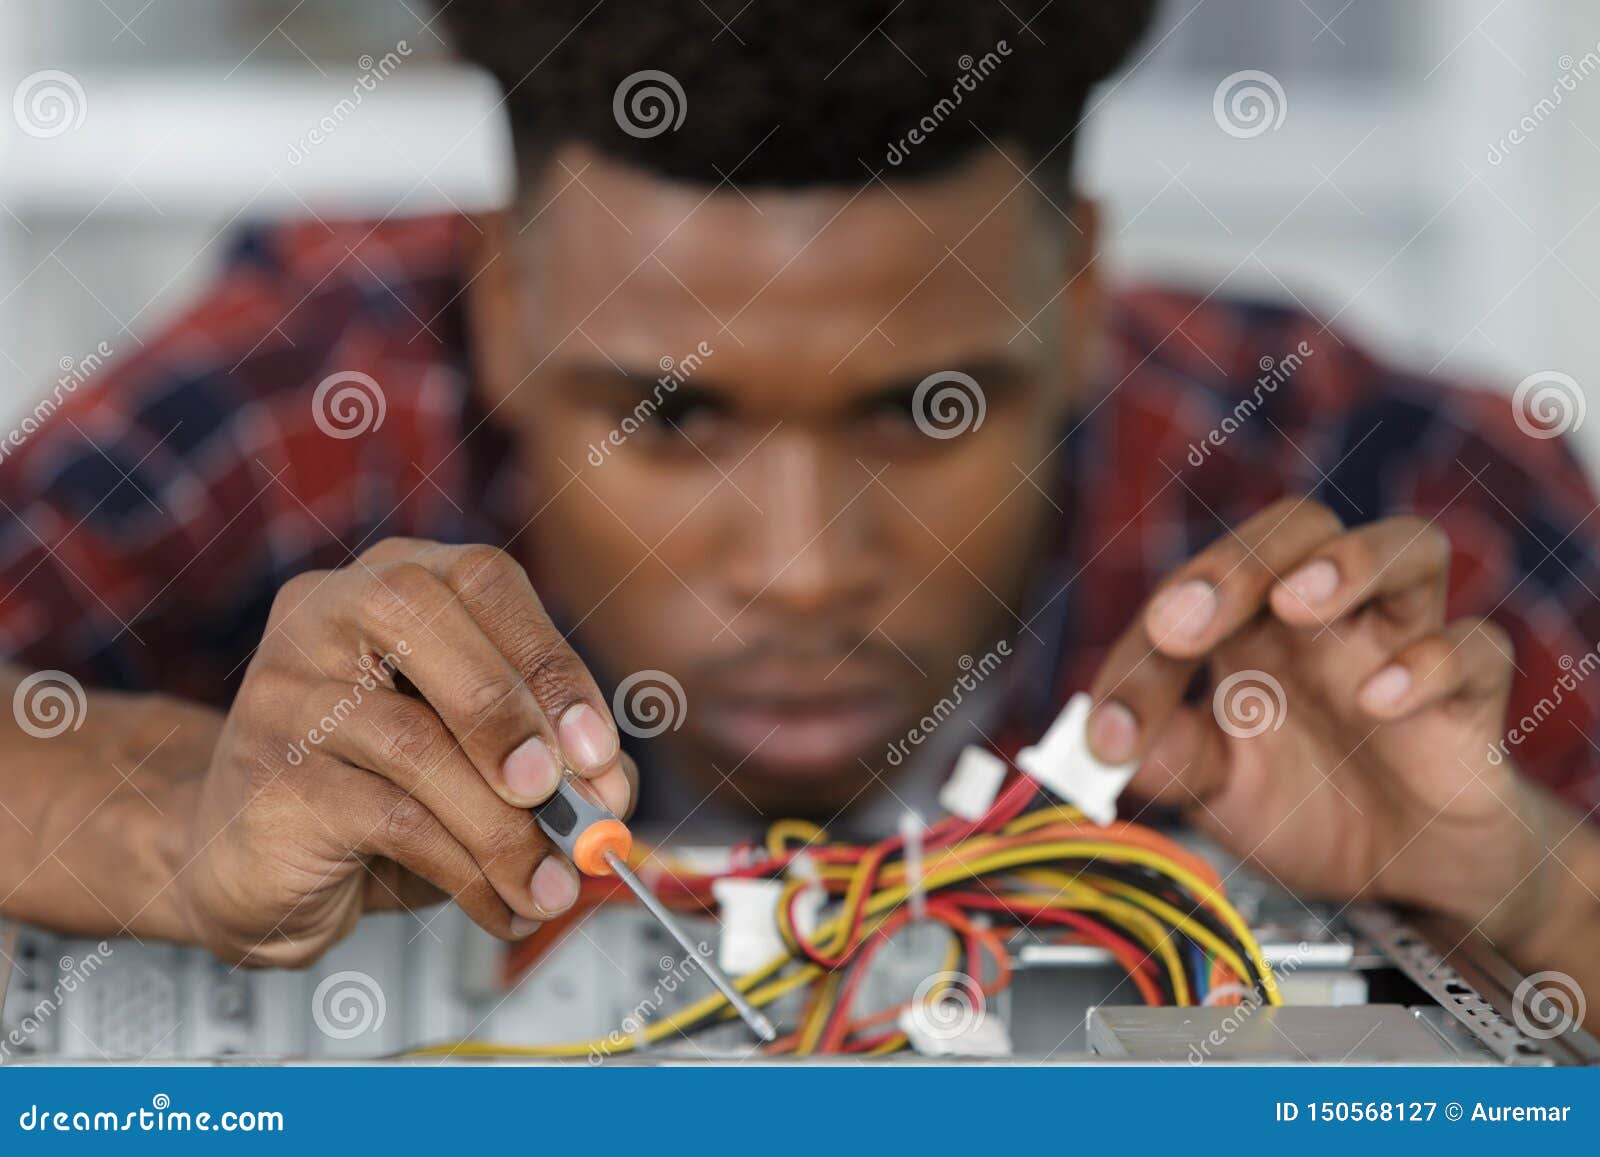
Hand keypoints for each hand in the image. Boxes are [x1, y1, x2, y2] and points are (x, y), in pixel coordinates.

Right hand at [174, 538, 632, 966]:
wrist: (252, 862)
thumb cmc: (378, 793)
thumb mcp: (479, 761)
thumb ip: (553, 758)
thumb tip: (611, 790)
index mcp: (395, 583)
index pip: (482, 581)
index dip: (549, 660)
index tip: (597, 749)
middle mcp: (327, 616)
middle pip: (426, 620)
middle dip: (514, 715)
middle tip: (568, 800)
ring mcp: (285, 693)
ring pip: (414, 741)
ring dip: (506, 828)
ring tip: (554, 884)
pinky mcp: (270, 780)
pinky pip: (389, 821)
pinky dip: (467, 873)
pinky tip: (503, 905)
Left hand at [1086, 498, 1552, 945]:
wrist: (1410, 876)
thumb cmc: (1309, 806)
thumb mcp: (1216, 789)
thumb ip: (1166, 758)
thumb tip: (1100, 743)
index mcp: (1253, 627)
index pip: (1190, 598)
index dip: (1140, 657)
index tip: (1111, 731)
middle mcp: (1329, 618)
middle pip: (1296, 527)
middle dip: (1234, 564)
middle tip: (1182, 626)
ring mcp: (1404, 644)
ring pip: (1408, 547)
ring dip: (1351, 563)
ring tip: (1298, 603)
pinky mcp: (1471, 695)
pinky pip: (1476, 646)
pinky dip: (1431, 662)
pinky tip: (1380, 701)